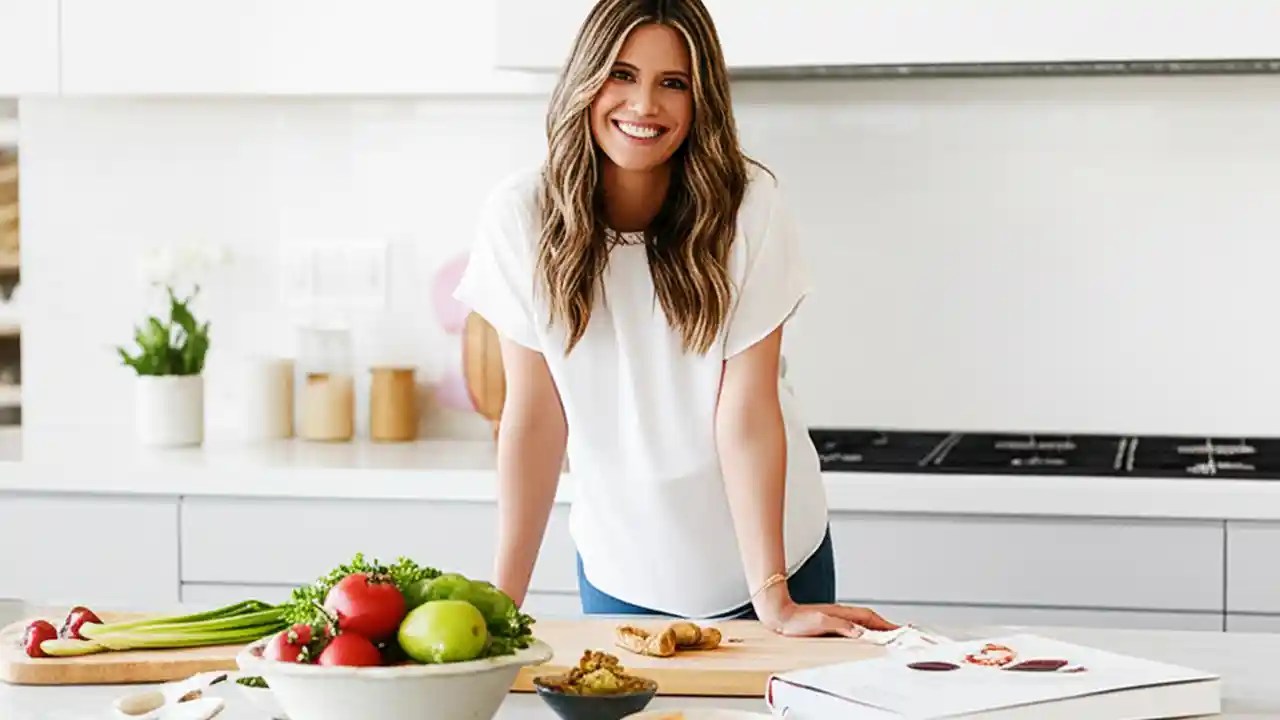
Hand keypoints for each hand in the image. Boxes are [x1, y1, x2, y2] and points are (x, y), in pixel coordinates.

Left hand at [759, 600, 899, 637]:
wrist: (779, 615)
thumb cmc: (795, 620)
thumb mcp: (820, 623)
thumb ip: (841, 627)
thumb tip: (861, 631)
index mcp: (843, 614)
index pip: (871, 618)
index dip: (886, 624)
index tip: (901, 630)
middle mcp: (842, 615)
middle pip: (870, 620)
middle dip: (886, 627)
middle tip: (900, 635)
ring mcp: (837, 619)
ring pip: (863, 623)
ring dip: (876, 629)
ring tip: (888, 637)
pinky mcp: (830, 625)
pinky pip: (854, 628)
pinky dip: (864, 632)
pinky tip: (864, 638)